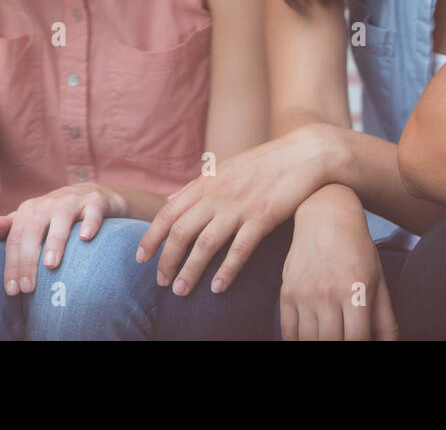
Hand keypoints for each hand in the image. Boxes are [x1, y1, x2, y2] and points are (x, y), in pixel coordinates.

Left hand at [0, 182, 126, 294]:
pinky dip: (89, 223)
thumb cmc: (60, 214)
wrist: (96, 195)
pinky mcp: (96, 201)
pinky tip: (86, 238)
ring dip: (55, 242)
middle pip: (33, 230)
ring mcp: (73, 201)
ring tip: (51, 265)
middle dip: (28, 259)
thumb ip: (12, 226)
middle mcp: (49, 203)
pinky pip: (93, 212)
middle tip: (28, 287)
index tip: (12, 290)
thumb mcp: (34, 219)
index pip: (16, 238)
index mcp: (31, 209)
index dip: (12, 264)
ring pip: (61, 220)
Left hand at [136, 123, 344, 295]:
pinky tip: (217, 288)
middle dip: (167, 260)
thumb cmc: (264, 163)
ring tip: (181, 291)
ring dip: (190, 270)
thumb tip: (168, 200)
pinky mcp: (263, 217)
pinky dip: (226, 270)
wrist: (305, 153)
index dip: (152, 237)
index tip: (140, 258)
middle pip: (182, 232)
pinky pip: (240, 249)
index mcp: (207, 183)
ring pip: (206, 244)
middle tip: (160, 283)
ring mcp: (240, 206)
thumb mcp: (225, 168)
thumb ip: (196, 187)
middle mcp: (218, 194)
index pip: (169, 213)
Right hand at [280, 184, 396, 339]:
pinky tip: (309, 340)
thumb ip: (385, 318)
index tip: (362, 345)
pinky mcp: (287, 292)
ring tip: (329, 338)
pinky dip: (297, 342)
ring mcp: (304, 293)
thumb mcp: (378, 279)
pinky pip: (288, 331)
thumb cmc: (356, 247)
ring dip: (318, 345)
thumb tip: (390, 345)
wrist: (324, 216)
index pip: (357, 339)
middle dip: (339, 348)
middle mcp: (327, 293)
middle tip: (345, 340)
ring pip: (308, 340)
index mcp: (355, 290)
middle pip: (331, 343)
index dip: (361, 348)